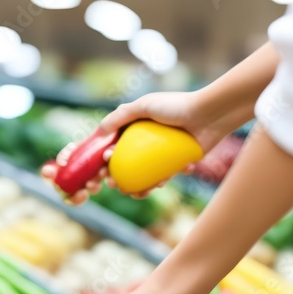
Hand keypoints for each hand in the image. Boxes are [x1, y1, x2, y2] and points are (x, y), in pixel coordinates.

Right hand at [42, 90, 233, 204]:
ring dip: (127, 186)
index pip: (102, 145)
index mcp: (129, 129)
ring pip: (133, 178)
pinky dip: (151, 187)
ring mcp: (153, 158)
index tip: (83, 168)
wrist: (209, 116)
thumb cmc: (177, 107)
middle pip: (114, 166)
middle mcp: (138, 144)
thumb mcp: (145, 106)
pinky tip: (152, 187)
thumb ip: (120, 116)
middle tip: (101, 183)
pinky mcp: (169, 168)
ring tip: (124, 188)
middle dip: (103, 177)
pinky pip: (155, 182)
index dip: (88, 159)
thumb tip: (99, 133)